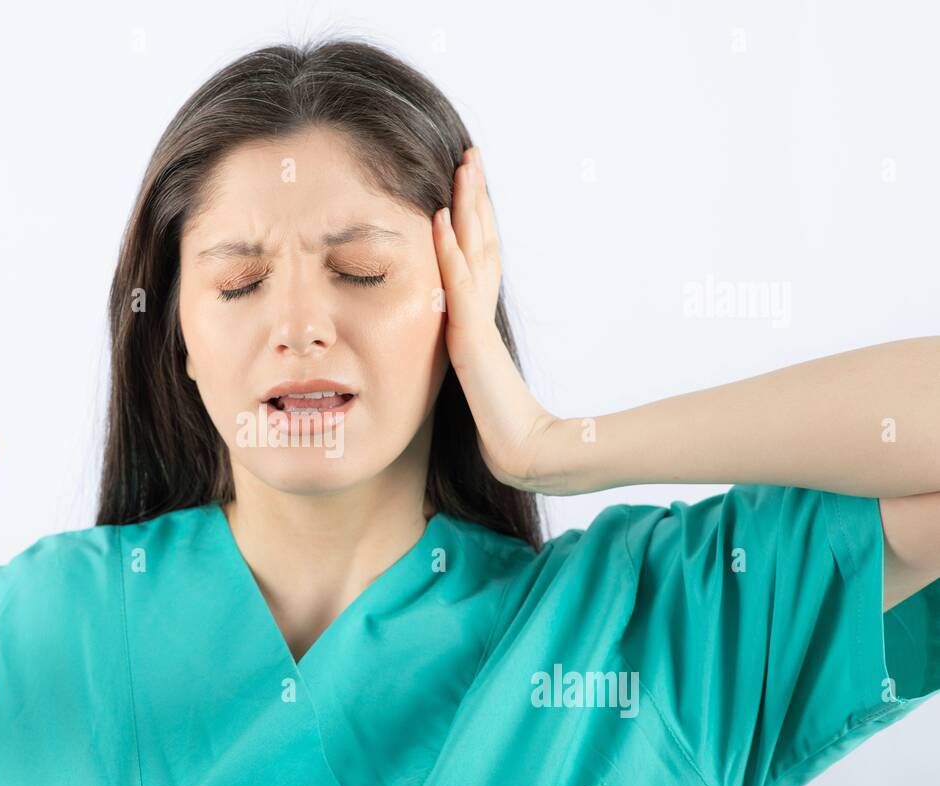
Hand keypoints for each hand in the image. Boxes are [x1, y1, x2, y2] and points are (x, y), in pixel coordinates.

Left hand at [432, 145, 560, 491]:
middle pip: (483, 240)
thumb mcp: (474, 382)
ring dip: (468, 205)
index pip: (478, 257)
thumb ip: (467, 362)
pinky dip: (450, 250)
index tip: (463, 185)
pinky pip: (458, 284)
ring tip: (464, 165)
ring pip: (475, 249)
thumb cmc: (503, 427)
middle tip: (471, 154)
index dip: (473, 219)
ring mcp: (478, 320)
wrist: (524, 451)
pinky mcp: (472, 336)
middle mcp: (481, 310)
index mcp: (477, 319)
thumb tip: (457, 356)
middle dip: (476, 195)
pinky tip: (441, 218)